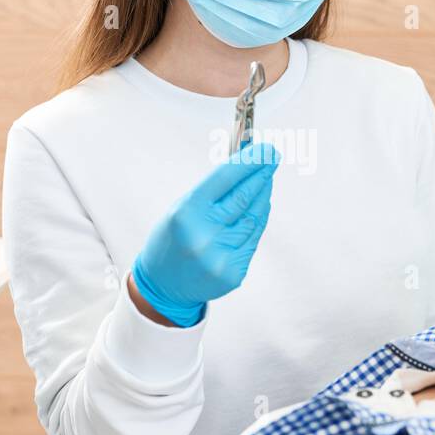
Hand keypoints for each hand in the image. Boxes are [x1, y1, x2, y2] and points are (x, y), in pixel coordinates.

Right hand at [131, 142, 279, 325]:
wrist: (162, 285)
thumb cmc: (172, 239)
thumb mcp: (181, 208)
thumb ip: (212, 190)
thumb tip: (244, 166)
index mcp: (186, 214)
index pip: (225, 178)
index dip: (248, 161)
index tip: (264, 148)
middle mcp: (204, 235)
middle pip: (243, 196)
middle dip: (261, 173)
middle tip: (272, 157)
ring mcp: (220, 257)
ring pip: (253, 217)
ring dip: (262, 195)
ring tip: (265, 180)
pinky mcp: (233, 273)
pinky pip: (253, 238)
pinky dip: (258, 219)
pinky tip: (259, 206)